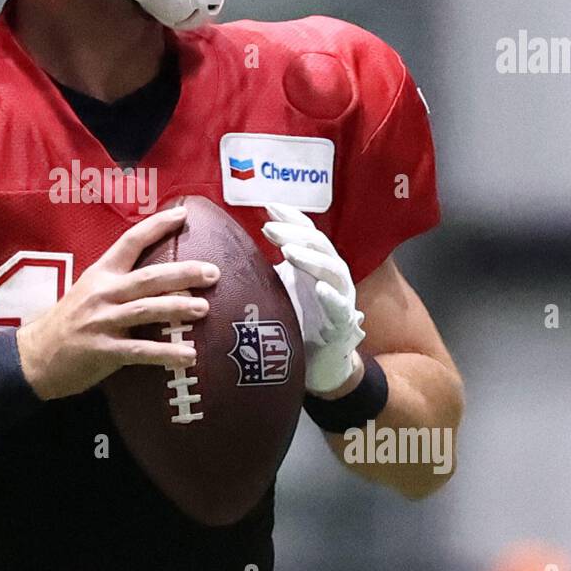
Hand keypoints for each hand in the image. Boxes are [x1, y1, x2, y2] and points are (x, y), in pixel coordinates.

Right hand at [17, 206, 218, 399]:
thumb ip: (118, 283)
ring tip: (205, 308)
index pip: (131, 241)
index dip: (157, 226)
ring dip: (178, 308)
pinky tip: (190, 356)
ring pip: (147, 309)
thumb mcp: (88, 292)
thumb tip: (160, 278)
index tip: (182, 214)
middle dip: (184, 273)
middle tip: (213, 272)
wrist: (33, 357)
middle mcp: (102, 293)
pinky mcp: (103, 350)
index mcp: (100, 274)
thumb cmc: (67, 323)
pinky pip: (141, 350)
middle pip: (149, 277)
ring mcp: (102, 321)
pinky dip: (167, 353)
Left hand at [261, 202, 364, 395]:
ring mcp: (342, 299)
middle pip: (318, 245)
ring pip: (332, 270)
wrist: (317, 365)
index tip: (268, 206)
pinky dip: (331, 297)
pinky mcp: (344, 326)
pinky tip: (319, 288)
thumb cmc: (297, 322)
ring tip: (289, 251)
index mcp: (317, 264)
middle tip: (270, 228)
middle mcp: (332, 276)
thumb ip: (263, 269)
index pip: (307, 232)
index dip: (290, 218)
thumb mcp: (277, 290)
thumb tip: (226, 247)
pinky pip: (341, 308)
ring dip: (311, 258)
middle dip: (294, 233)